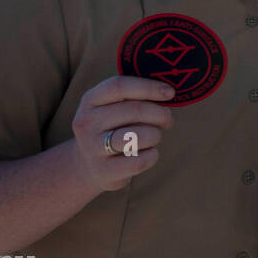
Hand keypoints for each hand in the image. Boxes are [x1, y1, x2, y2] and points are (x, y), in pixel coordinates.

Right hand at [70, 75, 175, 192]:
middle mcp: (86, 122)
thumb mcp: (114, 108)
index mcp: (90, 100)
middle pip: (134, 110)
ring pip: (137, 136)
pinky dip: (152, 156)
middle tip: (168, 121)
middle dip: (160, 114)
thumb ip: (135, 97)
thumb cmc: (113, 130)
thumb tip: (168, 92)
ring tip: (154, 137)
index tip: (170, 93)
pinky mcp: (103, 170)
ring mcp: (92, 147)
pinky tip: (149, 153)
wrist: (89, 167)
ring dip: (155, 135)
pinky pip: (140, 161)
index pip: (118, 86)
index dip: (148, 87)